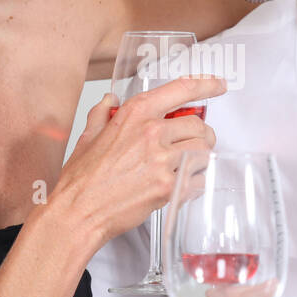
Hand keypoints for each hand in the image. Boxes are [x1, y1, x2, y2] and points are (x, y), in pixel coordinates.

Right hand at [51, 75, 224, 241]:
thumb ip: (102, 113)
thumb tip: (110, 99)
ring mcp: (162, 161)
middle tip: (196, 142)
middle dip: (202, 134)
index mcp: (135, 115)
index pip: (181, 89)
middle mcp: (152, 133)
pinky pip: (199, 180)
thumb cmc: (81, 179)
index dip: (206, 85)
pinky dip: (196, 183)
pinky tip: (182, 184)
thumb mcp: (88, 136)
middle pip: (198, 125)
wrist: (78, 211)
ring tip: (188, 164)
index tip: (218, 85)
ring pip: (203, 152)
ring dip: (200, 158)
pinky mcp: (169, 187)